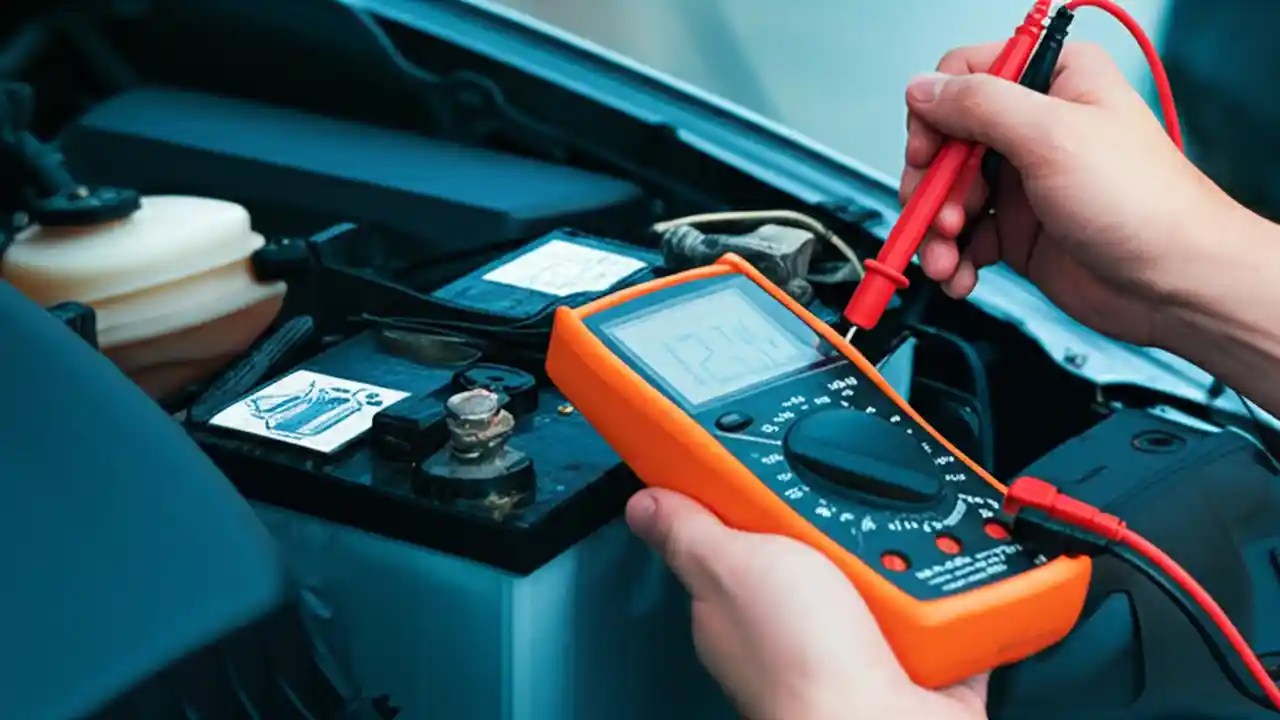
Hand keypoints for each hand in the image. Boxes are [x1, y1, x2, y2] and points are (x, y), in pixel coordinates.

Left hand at [626, 488, 987, 719]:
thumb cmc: (802, 666)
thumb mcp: (732, 568)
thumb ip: (690, 532)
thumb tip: (644, 504)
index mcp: (738, 595)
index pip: (742, 521)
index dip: (759, 487)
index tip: (779, 460)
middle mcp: (796, 617)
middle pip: (821, 532)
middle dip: (842, 512)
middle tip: (849, 516)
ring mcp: (859, 634)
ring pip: (888, 556)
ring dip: (905, 548)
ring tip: (903, 554)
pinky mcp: (918, 648)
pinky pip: (945, 595)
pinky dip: (955, 587)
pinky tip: (944, 582)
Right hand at [902, 43, 1254, 346]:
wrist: (1174, 284)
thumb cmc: (1139, 204)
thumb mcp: (1051, 137)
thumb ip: (979, 106)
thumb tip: (921, 88)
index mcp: (1053, 81)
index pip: (964, 77)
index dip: (935, 116)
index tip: (928, 154)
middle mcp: (1035, 126)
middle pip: (946, 142)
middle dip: (933, 187)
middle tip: (940, 219)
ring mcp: (1024, 182)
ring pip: (948, 196)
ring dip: (936, 233)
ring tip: (945, 261)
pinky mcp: (1020, 231)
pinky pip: (964, 240)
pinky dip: (954, 260)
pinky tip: (960, 277)